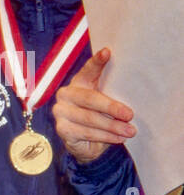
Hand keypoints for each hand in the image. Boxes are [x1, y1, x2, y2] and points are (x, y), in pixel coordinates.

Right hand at [52, 48, 134, 163]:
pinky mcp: (62, 129)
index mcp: (79, 82)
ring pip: (90, 118)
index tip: (108, 52)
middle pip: (90, 98)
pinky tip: (118, 138)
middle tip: (130, 115)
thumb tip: (133, 94)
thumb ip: (112, 94)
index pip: (88, 70)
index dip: (97, 61)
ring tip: (130, 131)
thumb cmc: (100, 116)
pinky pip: (86, 132)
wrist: (86, 142)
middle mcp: (66, 94)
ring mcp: (61, 112)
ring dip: (112, 126)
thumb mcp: (107, 102)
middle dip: (112, 108)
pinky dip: (105, 136)